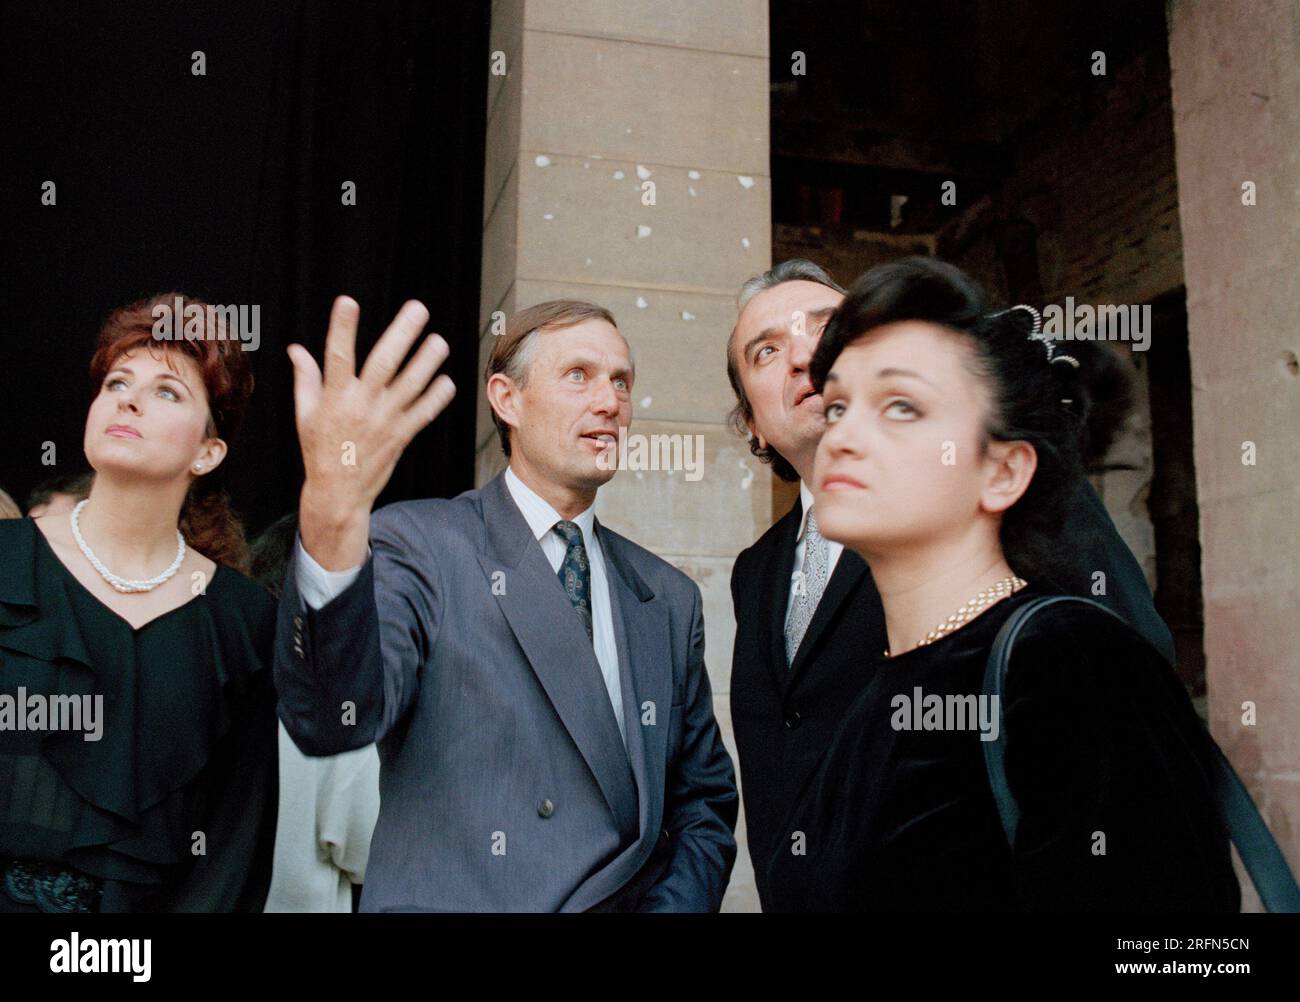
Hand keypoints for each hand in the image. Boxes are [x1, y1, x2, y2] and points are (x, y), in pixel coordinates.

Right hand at [288, 296, 455, 568]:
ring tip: (440, 342)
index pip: (337, 355)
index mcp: (334, 397)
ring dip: (427, 362)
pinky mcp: (401, 436)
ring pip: (410, 385)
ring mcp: (383, 421)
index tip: (348, 302)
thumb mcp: (305, 415)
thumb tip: (297, 349)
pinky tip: (446, 381)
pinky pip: (423, 413)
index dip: (342, 328)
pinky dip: (436, 397)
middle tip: (418, 309)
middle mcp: (360, 405)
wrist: (338, 493)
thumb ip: (306, 379)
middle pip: (384, 363)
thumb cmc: (320, 451)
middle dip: (402, 334)